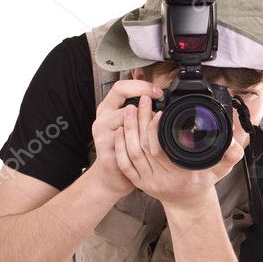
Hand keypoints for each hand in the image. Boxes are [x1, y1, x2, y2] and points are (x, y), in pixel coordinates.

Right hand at [92, 80, 165, 196]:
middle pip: (124, 105)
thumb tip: (157, 94)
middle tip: (160, 109)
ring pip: (126, 124)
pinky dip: (140, 142)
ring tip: (156, 125)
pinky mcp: (107, 152)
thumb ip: (138, 109)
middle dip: (146, 105)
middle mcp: (102, 119)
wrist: (113, 174)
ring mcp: (102, 136)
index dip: (140, 86)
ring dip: (145, 124)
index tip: (157, 92)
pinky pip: (126, 146)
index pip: (121, 87)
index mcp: (107, 108)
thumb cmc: (125, 146)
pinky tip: (151, 142)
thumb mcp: (129, 122)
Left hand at [113, 93, 248, 210]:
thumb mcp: (221, 171)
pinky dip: (120, 147)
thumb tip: (234, 142)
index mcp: (179, 176)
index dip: (156, 128)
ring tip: (130, 109)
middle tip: (141, 102)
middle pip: (142, 148)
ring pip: (131, 153)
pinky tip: (120, 131)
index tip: (160, 111)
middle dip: (139, 121)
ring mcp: (147, 182)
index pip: (161, 149)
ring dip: (129, 129)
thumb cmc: (203, 184)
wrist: (189, 203)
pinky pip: (124, 164)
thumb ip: (230, 155)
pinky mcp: (138, 182)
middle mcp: (160, 180)